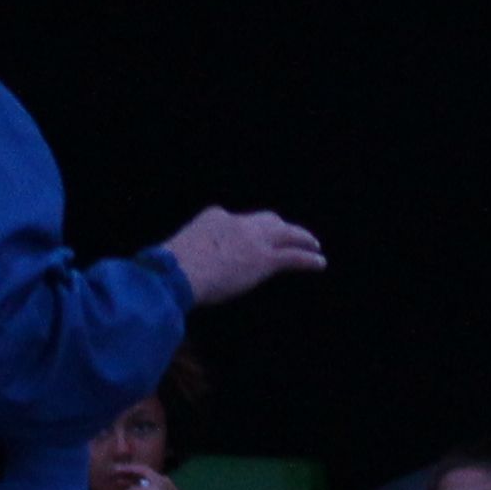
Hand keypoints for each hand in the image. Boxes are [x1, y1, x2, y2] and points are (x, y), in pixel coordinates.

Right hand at [160, 207, 325, 306]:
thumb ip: (190, 255)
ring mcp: (253, 239)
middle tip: (291, 235)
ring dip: (303, 238)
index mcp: (214, 217)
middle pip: (268, 220)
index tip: (250, 240)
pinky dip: (309, 259)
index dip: (247, 231)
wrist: (178, 272)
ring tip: (314, 246)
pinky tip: (319, 263)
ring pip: (287, 234)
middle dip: (280, 227)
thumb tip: (185, 270)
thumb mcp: (179, 254)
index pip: (236, 220)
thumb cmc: (170, 270)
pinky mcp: (265, 259)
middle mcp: (238, 221)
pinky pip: (294, 257)